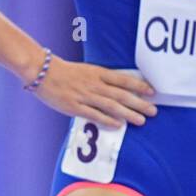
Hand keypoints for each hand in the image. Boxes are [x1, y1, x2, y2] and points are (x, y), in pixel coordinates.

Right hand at [30, 57, 157, 127]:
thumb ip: (101, 78)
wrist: (41, 71)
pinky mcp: (74, 106)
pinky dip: (107, 120)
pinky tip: (118, 125)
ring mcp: (84, 96)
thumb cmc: (64, 71)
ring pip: (111, 106)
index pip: (123, 80)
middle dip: (139, 103)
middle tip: (153, 111)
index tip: (152, 92)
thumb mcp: (86, 70)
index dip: (139, 86)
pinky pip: (94, 114)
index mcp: (97, 73)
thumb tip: (120, 88)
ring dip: (128, 114)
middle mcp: (94, 84)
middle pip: (121, 95)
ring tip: (141, 121)